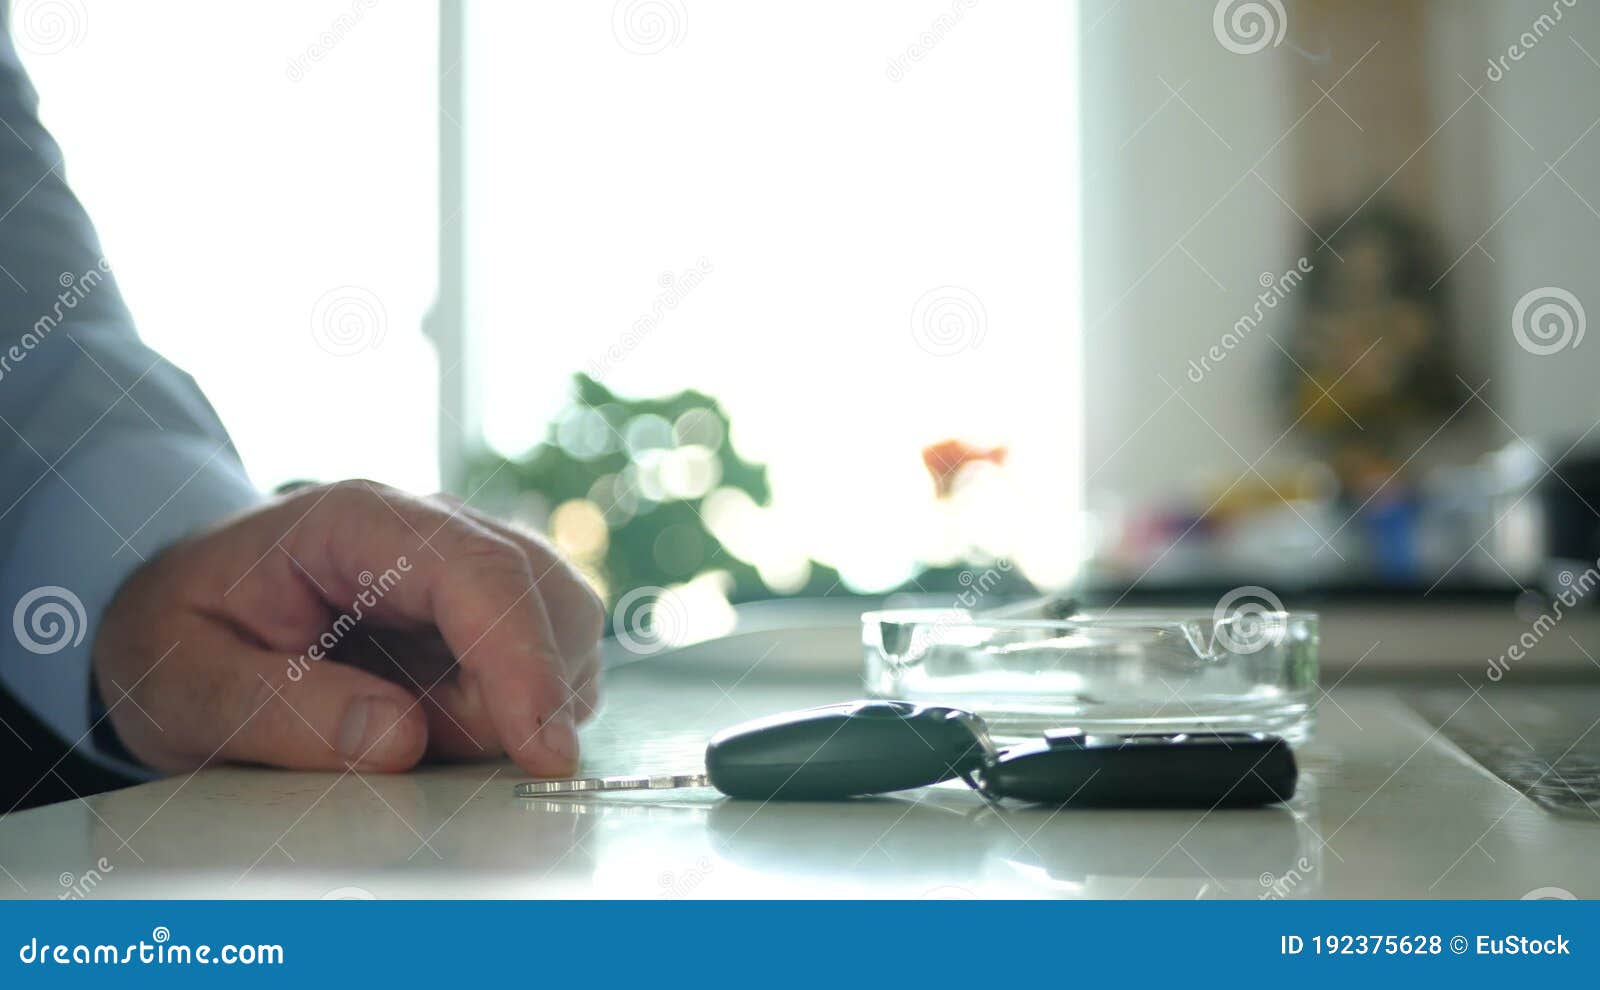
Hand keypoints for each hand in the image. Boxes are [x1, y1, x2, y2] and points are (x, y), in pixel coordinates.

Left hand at [92, 481, 602, 776]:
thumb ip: (277, 710)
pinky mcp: (495, 609)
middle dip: (521, 693)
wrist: (188, 615)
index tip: (544, 750)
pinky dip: (522, 709)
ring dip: (520, 705)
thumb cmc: (187, 638)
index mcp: (360, 520)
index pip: (478, 572)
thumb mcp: (186, 684)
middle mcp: (435, 528)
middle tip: (426, 751)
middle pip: (547, 596)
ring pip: (565, 630)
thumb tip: (401, 738)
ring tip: (418, 732)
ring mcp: (474, 566)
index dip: (523, 660)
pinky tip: (446, 724)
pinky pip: (553, 660)